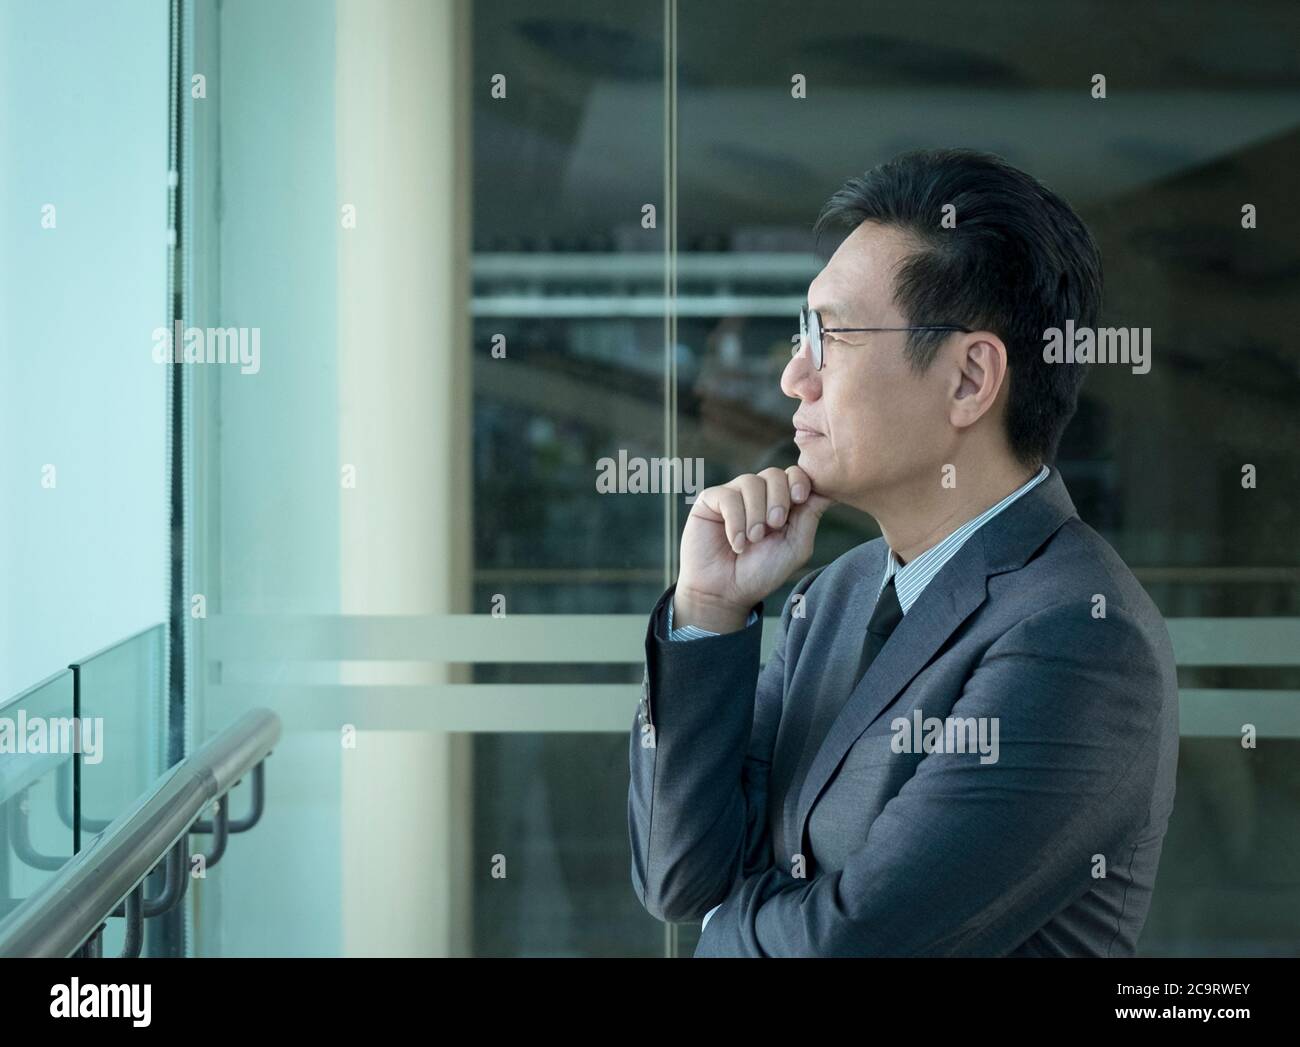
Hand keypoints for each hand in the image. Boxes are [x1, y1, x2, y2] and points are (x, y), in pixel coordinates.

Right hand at [674, 465, 832, 631]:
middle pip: (774, 474)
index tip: (800, 499)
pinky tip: (737, 543)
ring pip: (751, 482)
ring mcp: (733, 495)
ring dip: (756, 514)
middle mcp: (757, 495)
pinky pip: (728, 497)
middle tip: (774, 525)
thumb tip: (830, 489)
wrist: (724, 592)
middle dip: (778, 499)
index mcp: (780, 502)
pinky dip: (736, 522)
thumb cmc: (761, 572)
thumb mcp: (795, 546)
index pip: (794, 474)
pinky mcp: (710, 501)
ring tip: (753, 539)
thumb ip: (810, 515)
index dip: (799, 481)